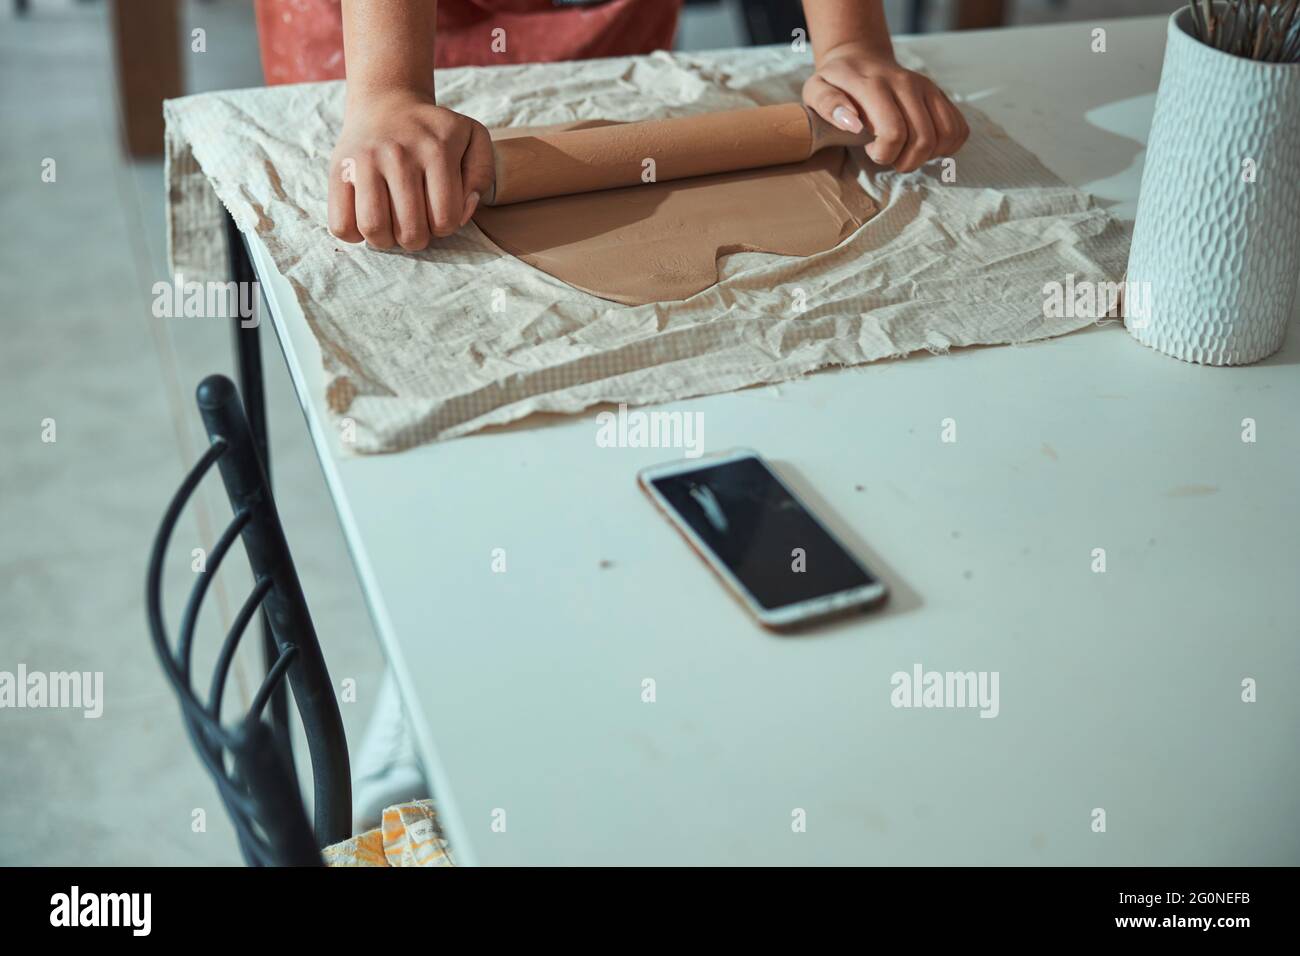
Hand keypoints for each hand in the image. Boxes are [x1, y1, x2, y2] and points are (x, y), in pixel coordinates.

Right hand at [328, 89, 494, 249]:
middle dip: (417, 238)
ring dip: (386, 240)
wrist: (387, 103)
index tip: (439, 212)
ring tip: (392, 225)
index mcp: (437, 150)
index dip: (446, 227)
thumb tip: (464, 211)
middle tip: (415, 222)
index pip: (445, 220)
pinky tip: (366, 219)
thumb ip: (481, 174)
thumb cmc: (434, 132)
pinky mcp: (337, 170)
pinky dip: (355, 234)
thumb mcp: (473, 139)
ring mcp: (364, 161)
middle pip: (410, 232)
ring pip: (374, 229)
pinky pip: (341, 224)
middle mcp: (398, 154)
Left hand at [802, 44, 968, 172]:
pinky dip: (946, 147)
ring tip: (905, 151)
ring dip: (926, 156)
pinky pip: (959, 129)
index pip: (895, 132)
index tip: (870, 149)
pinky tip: (924, 145)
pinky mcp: (940, 95)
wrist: (859, 59)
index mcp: (875, 85)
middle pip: (924, 140)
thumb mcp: (816, 90)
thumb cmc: (836, 83)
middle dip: (905, 161)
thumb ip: (828, 105)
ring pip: (946, 136)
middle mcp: (907, 84)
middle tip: (887, 155)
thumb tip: (854, 123)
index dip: (884, 154)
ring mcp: (928, 88)